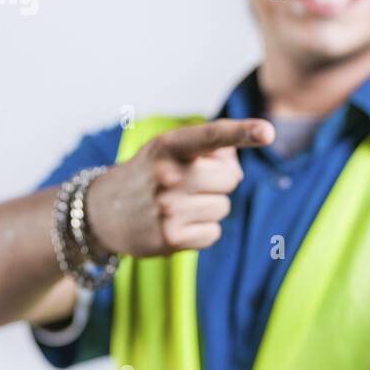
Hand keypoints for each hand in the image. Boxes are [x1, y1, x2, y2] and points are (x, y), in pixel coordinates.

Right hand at [86, 117, 275, 257]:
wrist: (102, 211)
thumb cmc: (151, 173)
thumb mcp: (171, 149)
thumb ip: (212, 150)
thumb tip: (236, 171)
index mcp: (169, 145)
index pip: (210, 136)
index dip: (241, 133)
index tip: (267, 131)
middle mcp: (167, 175)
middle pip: (230, 179)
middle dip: (217, 182)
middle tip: (186, 184)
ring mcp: (168, 208)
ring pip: (224, 207)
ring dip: (209, 207)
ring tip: (177, 204)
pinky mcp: (170, 238)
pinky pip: (214, 233)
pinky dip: (202, 230)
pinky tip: (177, 224)